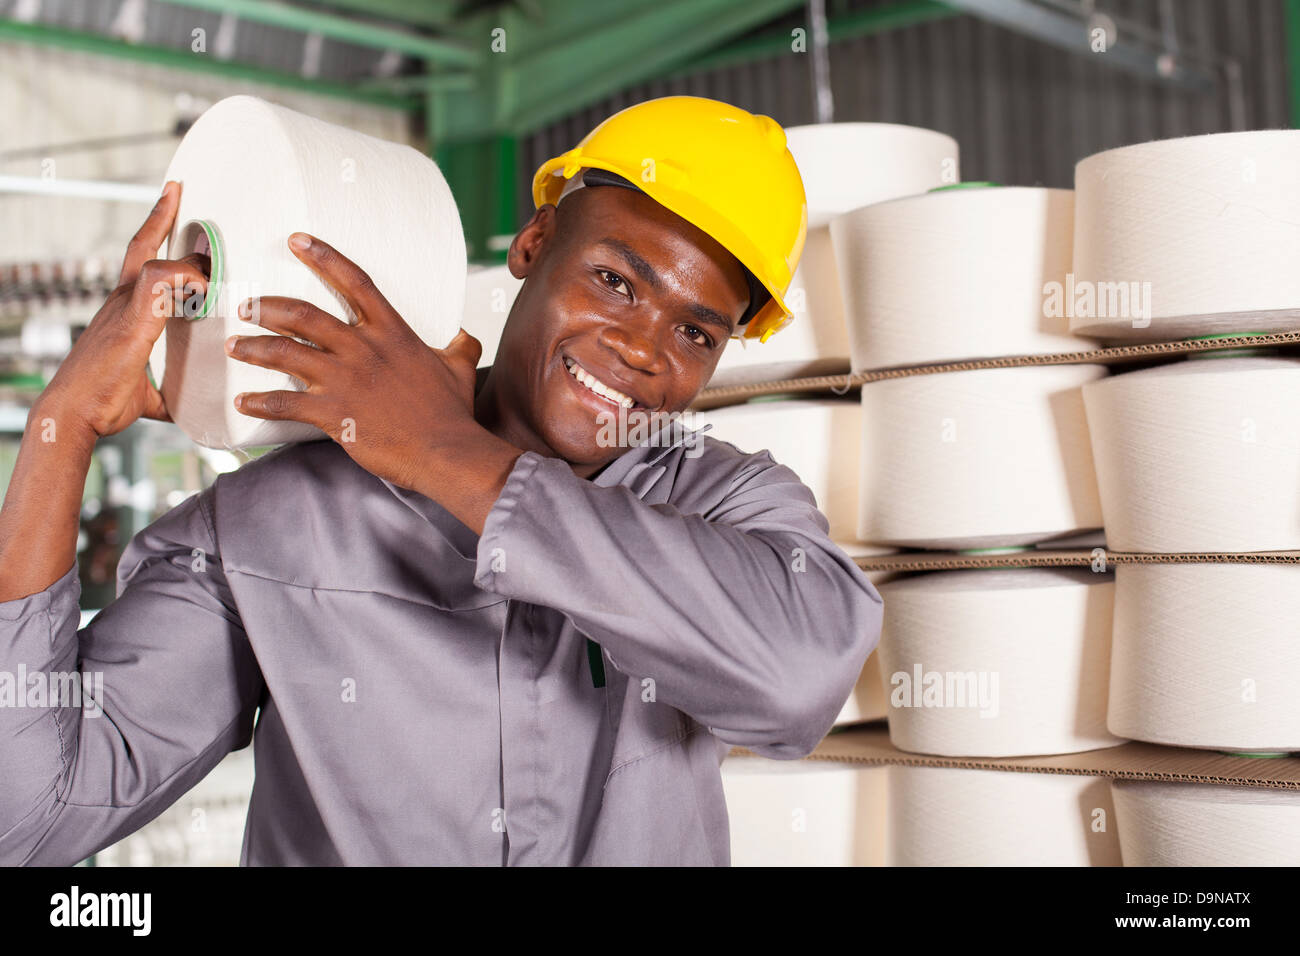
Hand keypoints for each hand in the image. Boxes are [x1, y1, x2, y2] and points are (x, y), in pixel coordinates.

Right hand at [40, 181, 207, 440]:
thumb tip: (197, 407)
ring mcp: (123, 309)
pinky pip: (158, 281)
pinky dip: (183, 279)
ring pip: (156, 262)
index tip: (171, 204)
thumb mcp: (150, 395)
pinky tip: (203, 292)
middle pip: (141, 246)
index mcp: (126, 313)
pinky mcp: (131, 321)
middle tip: (178, 188)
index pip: (141, 262)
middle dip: (161, 215)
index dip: (155, 234)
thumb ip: (175, 391)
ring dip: (189, 262)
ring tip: (215, 270)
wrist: (73, 416)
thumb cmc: (102, 404)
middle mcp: (122, 302)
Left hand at [226, 232, 488, 492]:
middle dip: (269, 306)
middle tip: (247, 305)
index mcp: (392, 334)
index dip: (324, 257)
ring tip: (234, 344)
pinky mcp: (333, 413)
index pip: (354, 282)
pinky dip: (259, 402)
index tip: (297, 240)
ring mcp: (345, 380)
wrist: (446, 452)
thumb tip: (465, 336)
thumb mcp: (459, 370)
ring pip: (285, 353)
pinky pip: (284, 403)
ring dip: (254, 347)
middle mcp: (363, 350)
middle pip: (304, 314)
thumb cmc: (451, 413)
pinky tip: (243, 401)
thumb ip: (459, 348)